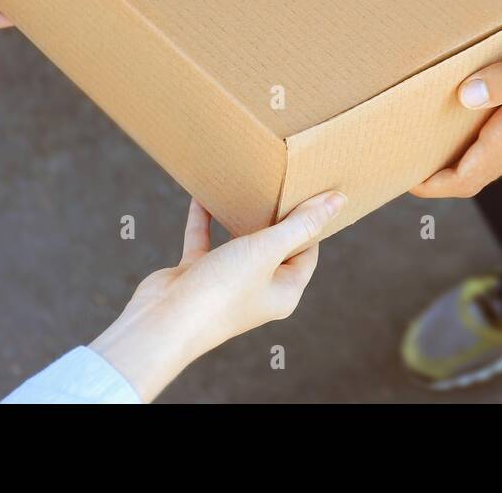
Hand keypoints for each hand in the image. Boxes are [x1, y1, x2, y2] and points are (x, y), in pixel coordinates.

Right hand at [90, 191, 345, 401]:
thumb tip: (339, 201)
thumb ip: (301, 225)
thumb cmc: (222, 291)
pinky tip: (203, 195)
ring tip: (249, 184)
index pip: (307, 251)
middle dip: (277, 215)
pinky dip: (205, 219)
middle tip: (282, 180)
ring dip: (241, 215)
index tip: (310, 189)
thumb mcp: (267, 251)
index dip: (311, 221)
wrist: (162, 321)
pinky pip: (205, 240)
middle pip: (275, 245)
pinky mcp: (197, 275)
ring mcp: (226, 282)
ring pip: (239, 242)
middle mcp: (257, 289)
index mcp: (284, 291)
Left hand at [413, 11, 501, 198]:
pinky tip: (465, 124)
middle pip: (475, 176)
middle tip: (403, 161)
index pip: (470, 176)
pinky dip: (477, 147)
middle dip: (439, 176)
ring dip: (458, 161)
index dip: (434, 184)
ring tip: (425, 143)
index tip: (405, 179)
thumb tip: (466, 95)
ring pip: (490, 163)